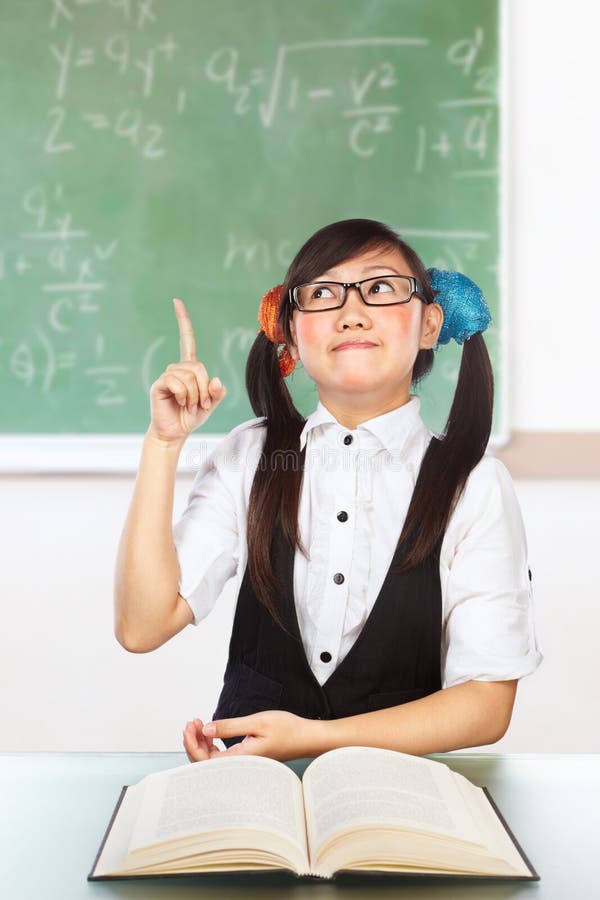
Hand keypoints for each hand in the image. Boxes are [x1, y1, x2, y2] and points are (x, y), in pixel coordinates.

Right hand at [148, 298, 226, 444]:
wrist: (175, 433)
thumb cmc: (191, 417)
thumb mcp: (211, 404)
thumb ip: (218, 392)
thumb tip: (216, 380)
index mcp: (189, 368)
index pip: (187, 340)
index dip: (183, 321)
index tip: (176, 301)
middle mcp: (177, 368)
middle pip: (198, 367)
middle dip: (204, 389)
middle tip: (202, 404)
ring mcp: (167, 375)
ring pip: (190, 376)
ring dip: (196, 395)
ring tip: (191, 406)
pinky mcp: (159, 384)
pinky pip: (177, 382)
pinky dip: (185, 395)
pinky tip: (181, 403)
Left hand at [184, 711, 322, 762]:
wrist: (305, 737)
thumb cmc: (286, 729)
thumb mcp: (257, 722)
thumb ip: (230, 726)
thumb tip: (206, 730)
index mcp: (240, 759)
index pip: (204, 761)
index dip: (192, 745)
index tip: (191, 725)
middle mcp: (239, 765)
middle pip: (204, 764)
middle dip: (193, 743)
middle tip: (192, 722)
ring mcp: (241, 764)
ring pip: (211, 760)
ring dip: (202, 743)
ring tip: (199, 724)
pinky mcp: (244, 759)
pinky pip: (221, 757)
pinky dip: (211, 744)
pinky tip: (211, 732)